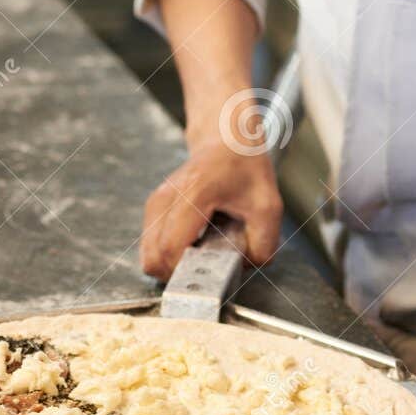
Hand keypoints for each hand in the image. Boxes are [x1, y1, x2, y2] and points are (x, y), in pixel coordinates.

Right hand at [140, 142, 282, 280]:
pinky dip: (167, 252)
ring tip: (199, 254)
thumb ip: (262, 245)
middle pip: (152, 257)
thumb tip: (241, 269)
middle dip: (176, 273)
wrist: (228, 140)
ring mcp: (157, 201)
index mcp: (194, 194)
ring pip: (147, 253)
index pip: (170, 249)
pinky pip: (150, 243)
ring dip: (170, 264)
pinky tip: (191, 244)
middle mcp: (167, 197)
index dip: (185, 272)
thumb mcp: (268, 207)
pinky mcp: (154, 207)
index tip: (207, 274)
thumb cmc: (246, 168)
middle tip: (204, 267)